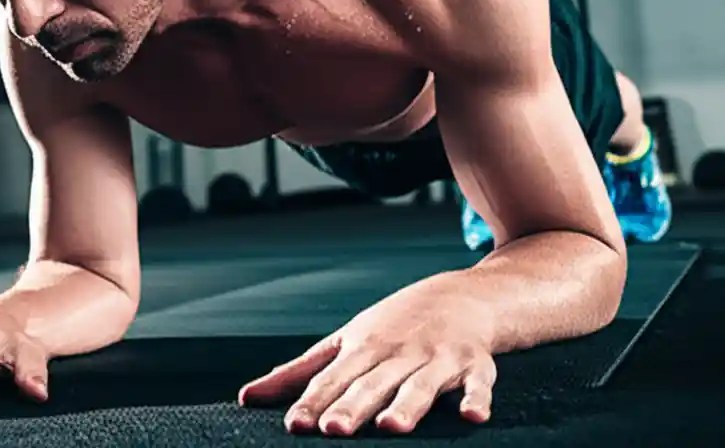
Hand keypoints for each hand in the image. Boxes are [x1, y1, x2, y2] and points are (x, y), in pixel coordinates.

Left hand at [238, 282, 497, 435]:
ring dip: (408, 405)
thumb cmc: (394, 326)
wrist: (463, 295)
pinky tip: (472, 418)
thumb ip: (298, 373)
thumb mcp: (345, 341)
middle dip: (352, 407)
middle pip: (372, 384)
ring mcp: (438, 359)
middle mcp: (398, 354)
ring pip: (420, 386)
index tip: (294, 425)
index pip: (332, 379)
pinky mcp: (475, 365)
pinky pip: (478, 385)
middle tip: (333, 430)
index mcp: (363, 349)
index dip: (313, 401)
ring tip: (391, 427)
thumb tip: (246, 398)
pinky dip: (477, 399)